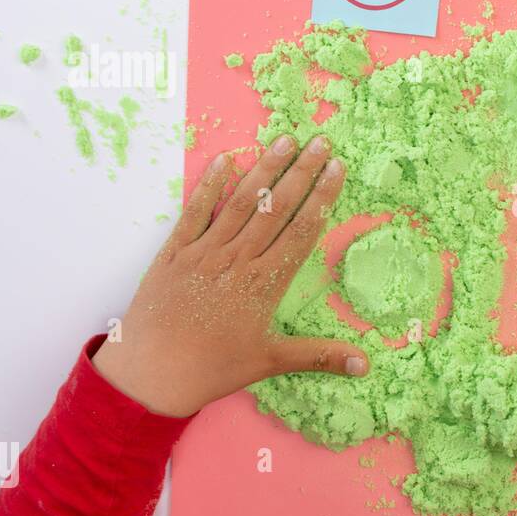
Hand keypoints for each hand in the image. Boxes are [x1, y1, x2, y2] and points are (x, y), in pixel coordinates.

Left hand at [93, 135, 368, 418]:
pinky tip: (226, 159)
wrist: (150, 375)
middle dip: (301, 172)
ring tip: (284, 139)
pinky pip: (195, 211)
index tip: (336, 169)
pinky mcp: (174, 253)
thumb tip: (366, 365)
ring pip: (241, 202)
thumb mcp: (270, 362)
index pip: (301, 230)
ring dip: (264, 169)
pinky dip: (210, 184)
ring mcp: (203, 252)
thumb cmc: (212, 370)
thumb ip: (320, 356)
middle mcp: (237, 259)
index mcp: (264, 283)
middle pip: (276, 207)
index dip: (322, 197)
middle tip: (320, 142)